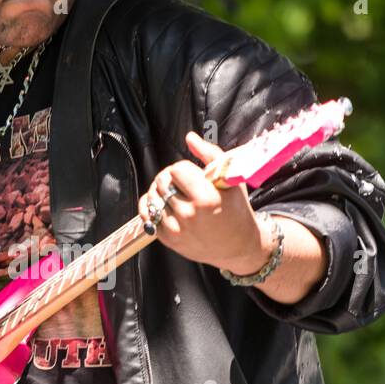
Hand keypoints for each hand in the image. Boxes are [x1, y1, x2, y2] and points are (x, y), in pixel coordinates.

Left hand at [138, 131, 269, 274]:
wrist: (238, 246)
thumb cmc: (236, 210)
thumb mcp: (230, 180)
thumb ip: (210, 155)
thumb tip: (189, 137)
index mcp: (205, 198)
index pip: (177, 170)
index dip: (183, 168)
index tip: (192, 174)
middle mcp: (189, 215)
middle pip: (162, 181)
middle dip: (170, 177)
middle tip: (181, 182)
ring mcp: (177, 229)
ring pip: (152, 197)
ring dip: (160, 190)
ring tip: (173, 192)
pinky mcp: (168, 239)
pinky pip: (146, 215)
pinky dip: (151, 205)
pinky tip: (163, 203)